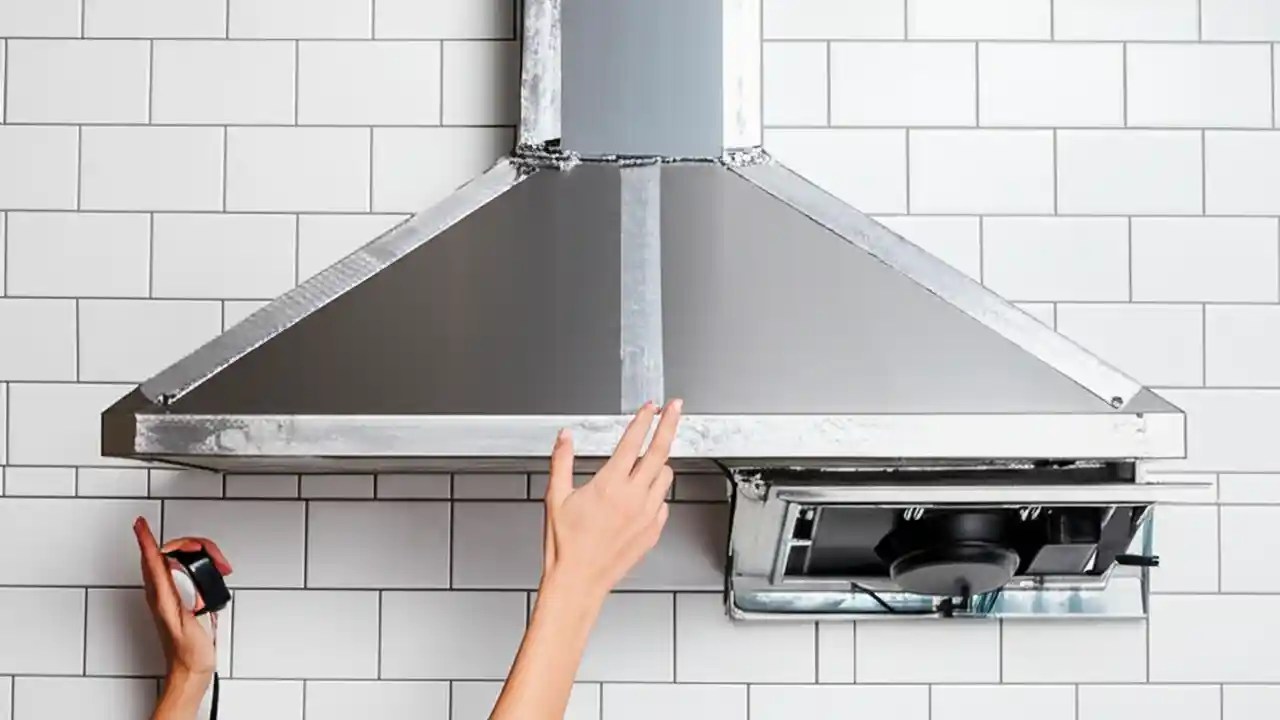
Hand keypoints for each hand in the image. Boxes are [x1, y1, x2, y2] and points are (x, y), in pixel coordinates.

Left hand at [132, 517, 232, 680]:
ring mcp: (169, 596)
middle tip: (209, 552)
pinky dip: (197, 566)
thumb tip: (170, 568)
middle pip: (169, 554)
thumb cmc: (189, 651)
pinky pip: (182, 573)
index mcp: (161, 595)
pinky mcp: (179, 600)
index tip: (140, 523)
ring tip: (216, 562)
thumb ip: (176, 594)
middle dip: (191, 545)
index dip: (145, 538)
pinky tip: (208, 570)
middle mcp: (161, 593)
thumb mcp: (183, 620)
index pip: (151, 559)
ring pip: (177, 561)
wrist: (191, 670)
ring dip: (197, 555)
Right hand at [541, 399, 682, 598]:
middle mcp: (633, 498)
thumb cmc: (565, 545)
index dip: (643, 420)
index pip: (632, 442)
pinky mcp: (653, 531)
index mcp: (609, 485)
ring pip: (665, 477)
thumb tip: (564, 437)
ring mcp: (647, 515)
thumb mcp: (555, 497)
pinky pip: (663, 503)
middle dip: (669, 425)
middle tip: (675, 409)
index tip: (650, 407)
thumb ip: (561, 461)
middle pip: (660, 451)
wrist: (578, 581)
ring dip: (660, 463)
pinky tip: (641, 497)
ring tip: (648, 461)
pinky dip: (656, 494)